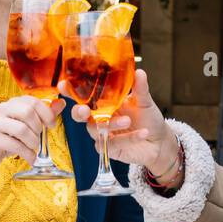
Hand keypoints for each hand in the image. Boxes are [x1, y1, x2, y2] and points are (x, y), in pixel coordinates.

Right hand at [0, 95, 63, 198]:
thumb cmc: (8, 137)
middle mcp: (2, 110)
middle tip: (39, 137)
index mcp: (12, 103)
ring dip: (33, 142)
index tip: (51, 125)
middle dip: (38, 127)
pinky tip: (30, 159)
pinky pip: (15, 145)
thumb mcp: (26, 125)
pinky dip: (27, 154)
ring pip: (22, 129)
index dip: (47, 114)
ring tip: (33, 148)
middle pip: (27, 112)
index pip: (33, 101)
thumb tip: (61, 103)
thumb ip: (43, 114)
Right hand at [59, 68, 177, 175]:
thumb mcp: (144, 101)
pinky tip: (143, 133)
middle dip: (79, 112)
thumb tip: (139, 72)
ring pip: (96, 130)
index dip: (70, 91)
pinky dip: (129, 138)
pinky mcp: (109, 149)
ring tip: (128, 120)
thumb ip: (140, 88)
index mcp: (103, 102)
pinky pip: (112, 144)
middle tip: (86, 110)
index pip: (83, 95)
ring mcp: (102, 134)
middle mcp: (99, 117)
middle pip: (79, 116)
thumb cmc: (148, 118)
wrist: (159, 141)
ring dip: (111, 124)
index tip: (63, 85)